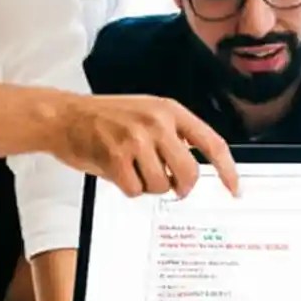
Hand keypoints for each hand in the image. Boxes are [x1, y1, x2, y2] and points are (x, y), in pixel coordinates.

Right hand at [56, 94, 238, 197]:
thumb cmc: (106, 118)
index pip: (212, 143)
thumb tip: (197, 169)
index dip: (227, 170)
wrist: (65, 116)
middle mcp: (157, 123)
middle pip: (190, 172)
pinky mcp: (116, 157)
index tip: (235, 189)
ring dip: (148, 186)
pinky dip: (127, 188)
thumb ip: (173, 135)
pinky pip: (135, 190)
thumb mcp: (147, 113)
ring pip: (162, 185)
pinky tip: (117, 171)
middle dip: (181, 186)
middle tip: (170, 185)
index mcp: (170, 110)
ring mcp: (137, 139)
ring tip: (132, 168)